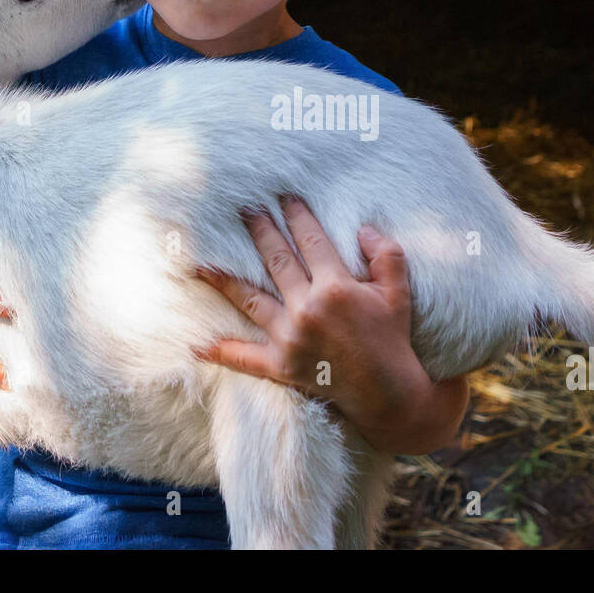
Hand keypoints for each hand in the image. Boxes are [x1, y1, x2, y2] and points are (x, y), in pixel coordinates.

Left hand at [193, 195, 468, 453]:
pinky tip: (194, 343)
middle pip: (275, 260)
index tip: (284, 197)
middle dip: (259, 230)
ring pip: (249, 299)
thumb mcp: (398, 292)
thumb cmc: (393, 339)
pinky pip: (243, 358)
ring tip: (202, 261)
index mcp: (336, 287)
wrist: (389, 396)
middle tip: (244, 209)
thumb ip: (386, 255)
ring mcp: (290, 338)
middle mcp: (307, 309)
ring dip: (224, 278)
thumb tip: (363, 228)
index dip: (297, 215)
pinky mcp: (280, 367)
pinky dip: (219, 350)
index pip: (310, 241)